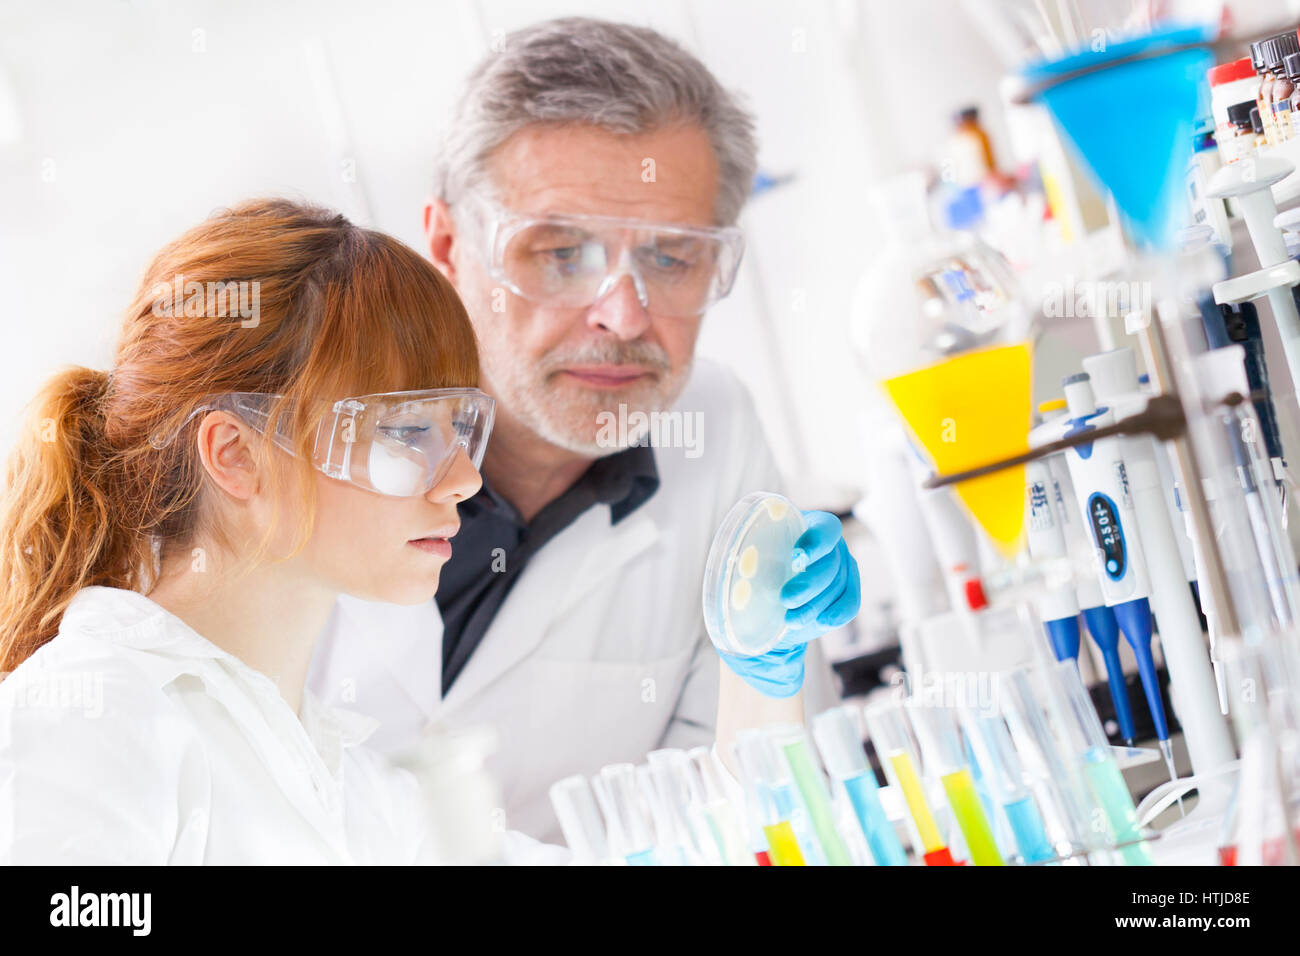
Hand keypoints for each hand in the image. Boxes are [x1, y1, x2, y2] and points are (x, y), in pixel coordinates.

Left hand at [717, 510, 861, 697]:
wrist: (770, 607)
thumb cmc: (755, 576)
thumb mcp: (747, 561)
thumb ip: (747, 555)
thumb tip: (731, 565)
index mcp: (808, 526)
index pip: (826, 528)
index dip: (817, 541)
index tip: (797, 556)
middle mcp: (831, 546)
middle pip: (831, 562)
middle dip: (809, 582)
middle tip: (786, 598)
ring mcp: (842, 569)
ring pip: (837, 586)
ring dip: (814, 604)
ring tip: (790, 619)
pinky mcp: (846, 592)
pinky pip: (851, 603)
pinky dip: (837, 613)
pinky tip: (823, 622)